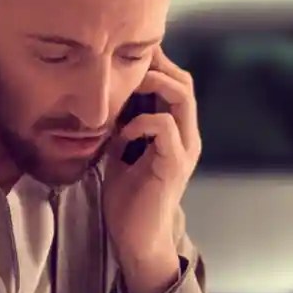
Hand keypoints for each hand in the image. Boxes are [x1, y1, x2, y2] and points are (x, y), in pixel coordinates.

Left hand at [102, 48, 200, 292]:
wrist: (136, 238)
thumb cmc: (128, 198)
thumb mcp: (122, 150)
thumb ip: (123, 125)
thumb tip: (105, 97)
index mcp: (177, 131)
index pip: (177, 83)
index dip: (156, 64)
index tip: (126, 54)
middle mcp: (187, 136)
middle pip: (185, 82)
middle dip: (156, 65)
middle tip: (125, 60)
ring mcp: (185, 149)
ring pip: (182, 97)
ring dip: (153, 84)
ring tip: (128, 86)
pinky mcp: (175, 164)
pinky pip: (165, 127)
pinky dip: (141, 122)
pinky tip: (122, 134)